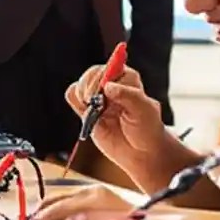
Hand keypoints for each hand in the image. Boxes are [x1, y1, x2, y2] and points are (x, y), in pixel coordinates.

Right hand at [65, 65, 179, 177]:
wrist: (140, 152)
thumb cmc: (147, 129)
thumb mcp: (144, 111)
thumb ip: (128, 95)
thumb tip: (108, 86)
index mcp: (127, 79)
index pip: (110, 67)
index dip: (104, 77)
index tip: (104, 91)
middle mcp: (111, 84)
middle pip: (91, 74)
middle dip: (91, 89)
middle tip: (96, 103)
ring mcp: (97, 96)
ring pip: (79, 84)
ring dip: (82, 97)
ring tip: (94, 111)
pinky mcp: (86, 108)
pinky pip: (72, 96)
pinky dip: (76, 103)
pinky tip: (87, 113)